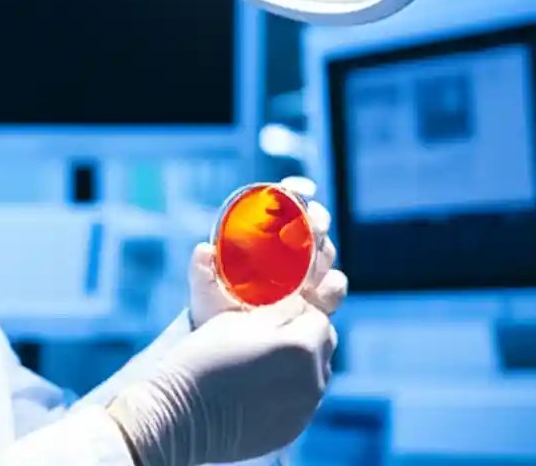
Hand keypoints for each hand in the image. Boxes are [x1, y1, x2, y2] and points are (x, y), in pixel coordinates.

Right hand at [108, 296, 336, 465]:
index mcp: (303, 347)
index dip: (297, 313)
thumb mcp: (240, 318)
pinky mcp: (291, 431)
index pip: (319, 319)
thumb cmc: (205, 356)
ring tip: (261, 365)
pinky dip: (287, 393)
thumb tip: (300, 305)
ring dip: (297, 367)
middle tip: (270, 337)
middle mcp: (312, 381)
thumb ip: (279, 309)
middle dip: (303, 338)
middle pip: (322, 350)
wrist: (181, 412)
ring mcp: (304, 410)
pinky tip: (257, 389)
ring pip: (313, 378)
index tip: (275, 313)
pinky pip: (300, 403)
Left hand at [188, 177, 347, 327]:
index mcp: (268, 242)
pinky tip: (314, 295)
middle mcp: (292, 256)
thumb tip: (204, 250)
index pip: (288, 209)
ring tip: (308, 264)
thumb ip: (202, 270)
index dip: (297, 194)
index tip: (299, 188)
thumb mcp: (206, 288)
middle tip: (312, 225)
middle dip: (318, 221)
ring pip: (328, 258)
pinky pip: (333, 290)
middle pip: (316, 228)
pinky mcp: (318, 306)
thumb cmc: (215, 309)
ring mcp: (307, 281)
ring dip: (324, 257)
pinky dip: (329, 289)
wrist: (226, 346)